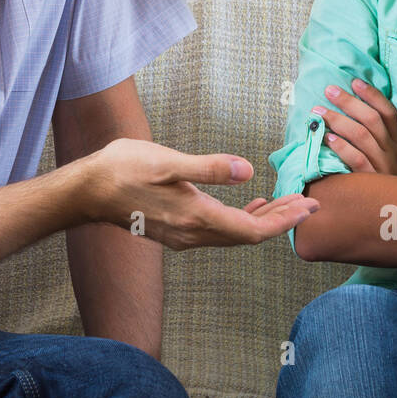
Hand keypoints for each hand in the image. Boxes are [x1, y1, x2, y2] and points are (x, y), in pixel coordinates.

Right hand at [81, 138, 318, 250]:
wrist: (87, 190)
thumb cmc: (124, 169)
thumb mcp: (168, 161)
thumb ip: (208, 168)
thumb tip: (247, 170)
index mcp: (196, 219)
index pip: (252, 231)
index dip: (284, 221)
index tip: (309, 206)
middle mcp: (193, 234)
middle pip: (248, 235)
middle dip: (281, 219)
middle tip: (308, 201)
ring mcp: (183, 235)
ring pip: (234, 233)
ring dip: (262, 219)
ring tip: (285, 201)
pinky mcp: (176, 229)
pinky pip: (219, 229)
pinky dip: (240, 218)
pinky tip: (247, 203)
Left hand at [311, 78, 396, 177]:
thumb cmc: (392, 189)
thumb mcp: (394, 165)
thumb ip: (379, 145)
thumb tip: (352, 119)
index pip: (390, 114)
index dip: (373, 96)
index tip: (355, 81)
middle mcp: (394, 153)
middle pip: (372, 120)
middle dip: (349, 102)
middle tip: (329, 90)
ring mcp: (384, 168)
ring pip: (363, 136)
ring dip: (338, 120)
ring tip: (318, 112)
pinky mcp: (374, 183)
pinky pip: (357, 160)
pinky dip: (342, 147)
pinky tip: (327, 138)